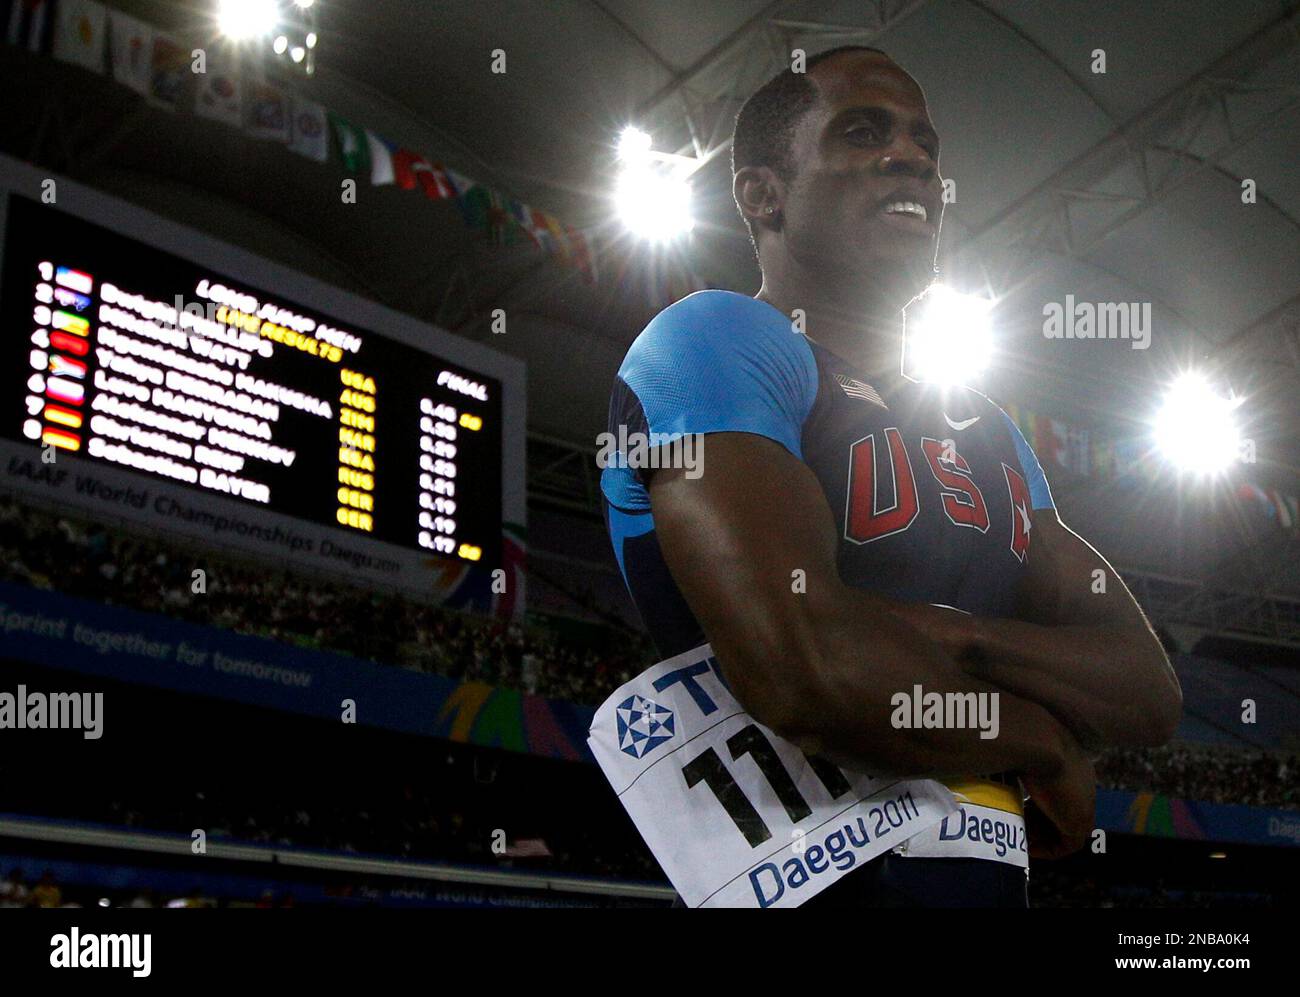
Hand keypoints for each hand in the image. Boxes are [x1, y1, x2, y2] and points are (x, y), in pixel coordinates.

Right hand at [1021, 735, 1095, 859]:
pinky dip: (1046, 849)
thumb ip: (1016, 754)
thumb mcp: (1021, 746)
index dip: (1038, 801)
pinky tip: (1026, 845)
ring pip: (1063, 829)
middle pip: (1062, 811)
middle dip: (1038, 820)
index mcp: (1075, 764)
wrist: (1039, 742)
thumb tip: (992, 753)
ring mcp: (1085, 805)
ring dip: (1040, 834)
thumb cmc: (1025, 736)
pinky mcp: (1079, 824)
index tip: (1017, 805)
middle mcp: (1085, 785)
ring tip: (1018, 834)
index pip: (1060, 791)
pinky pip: (1065, 846)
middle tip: (1017, 823)